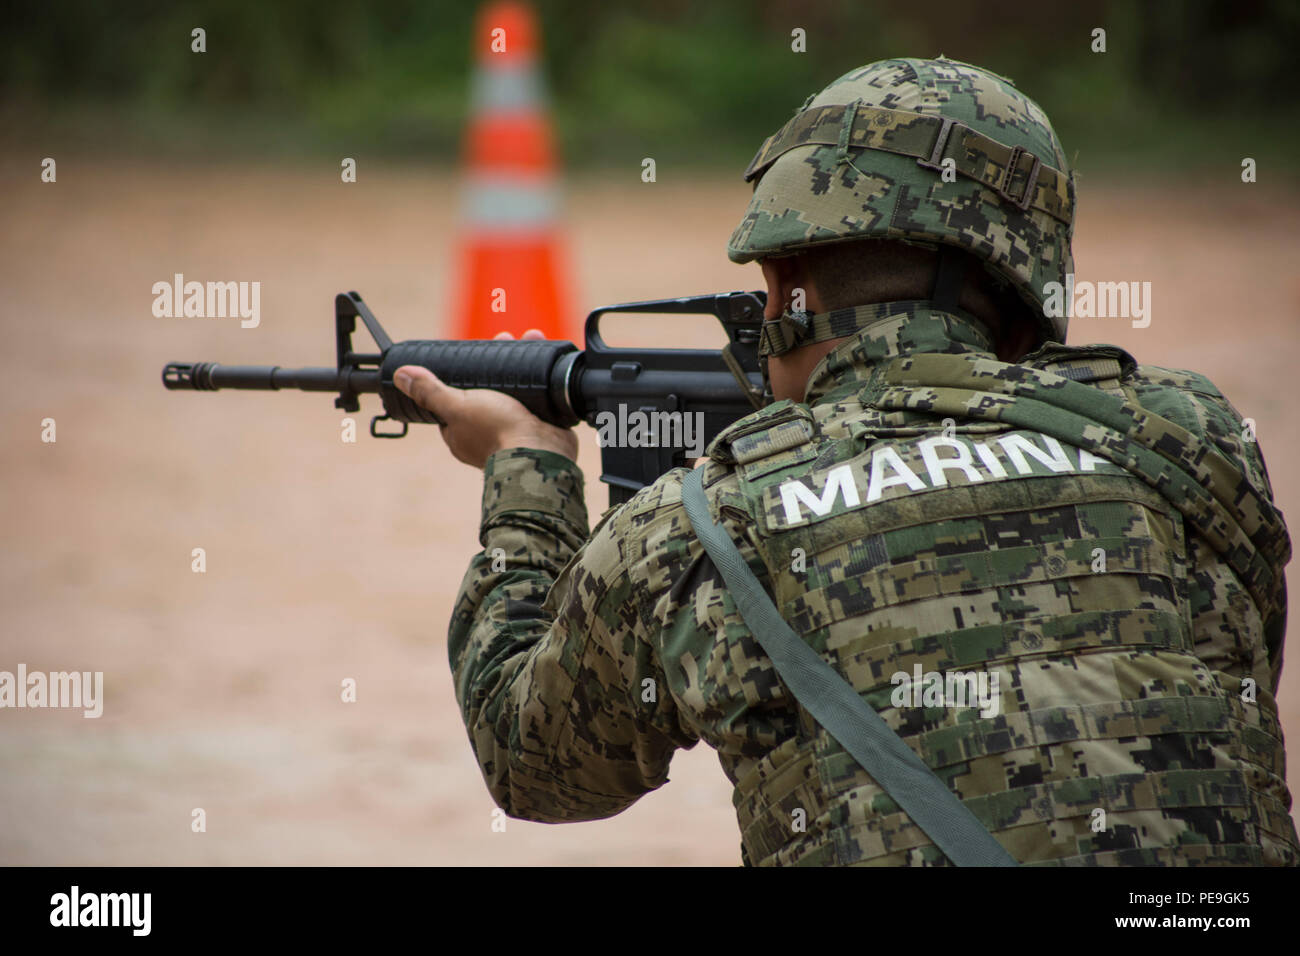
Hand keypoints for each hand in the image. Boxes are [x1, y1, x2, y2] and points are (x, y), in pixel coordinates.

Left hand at [393, 329, 578, 469]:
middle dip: (497, 364)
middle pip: (488, 391)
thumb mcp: (457, 406)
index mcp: (461, 434)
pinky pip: (539, 396)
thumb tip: (400, 376)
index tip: (473, 354)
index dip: (462, 378)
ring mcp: (515, 431)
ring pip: (515, 391)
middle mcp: (486, 434)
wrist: (543, 453)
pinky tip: (546, 357)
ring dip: (522, 364)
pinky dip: (543, 376)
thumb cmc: (496, 432)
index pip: (454, 402)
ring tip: (528, 338)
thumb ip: (431, 392)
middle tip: (504, 338)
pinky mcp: (541, 426)